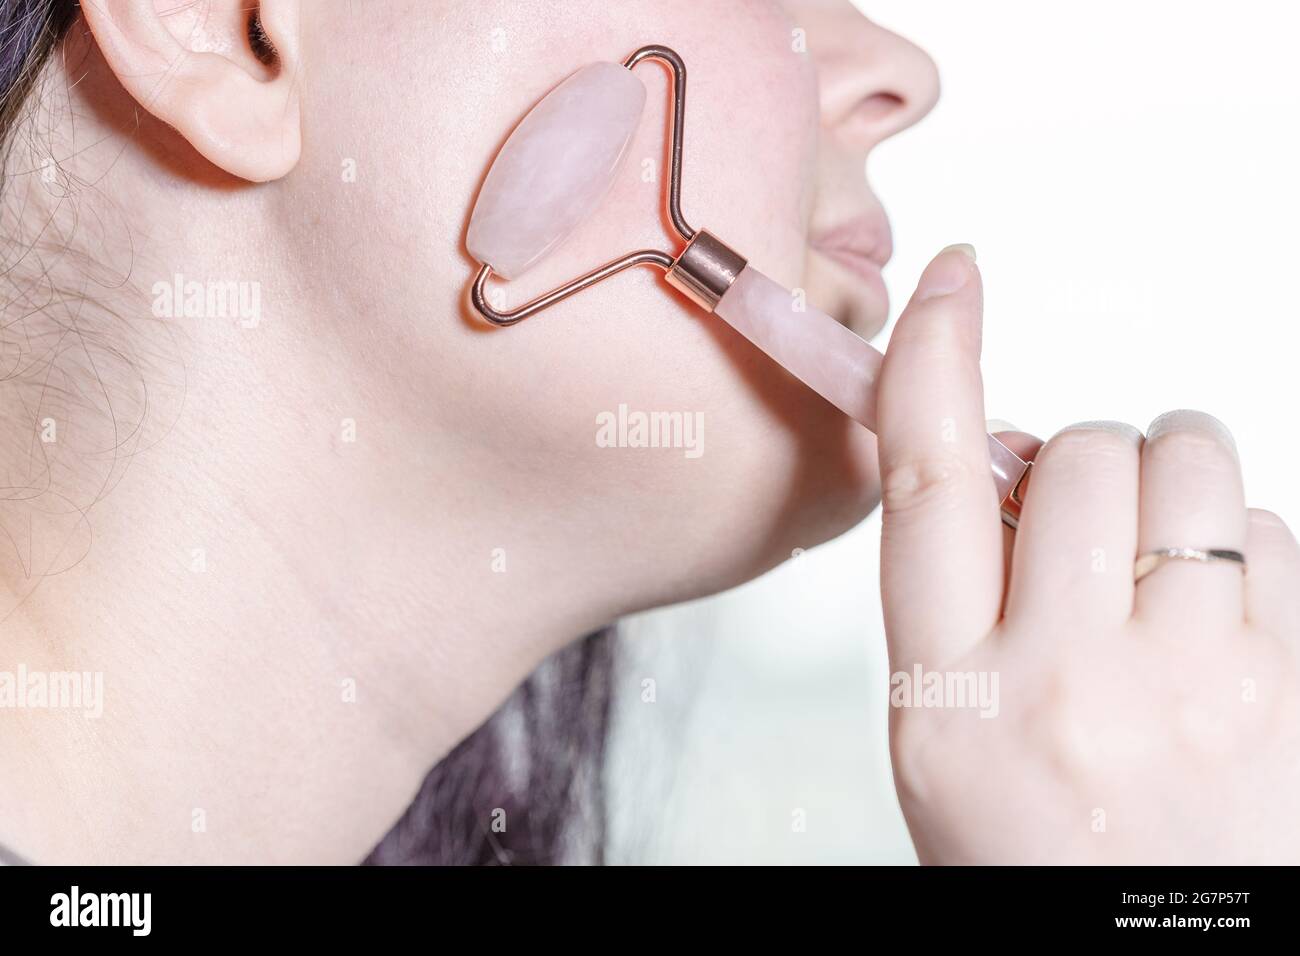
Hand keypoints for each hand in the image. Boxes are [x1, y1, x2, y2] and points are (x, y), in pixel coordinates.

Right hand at [874, 245, 1299, 863]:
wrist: (1163, 951)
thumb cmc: (1044, 855)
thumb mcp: (948, 742)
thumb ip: (957, 604)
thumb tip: (997, 467)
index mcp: (953, 699)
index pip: (927, 488)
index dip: (933, 363)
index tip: (953, 285)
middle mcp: (1067, 682)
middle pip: (1074, 455)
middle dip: (1081, 459)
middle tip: (1086, 525)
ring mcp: (1195, 686)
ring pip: (1187, 471)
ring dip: (1168, 482)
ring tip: (1158, 562)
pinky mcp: (1296, 687)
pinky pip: (1269, 535)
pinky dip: (1241, 550)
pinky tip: (1220, 621)